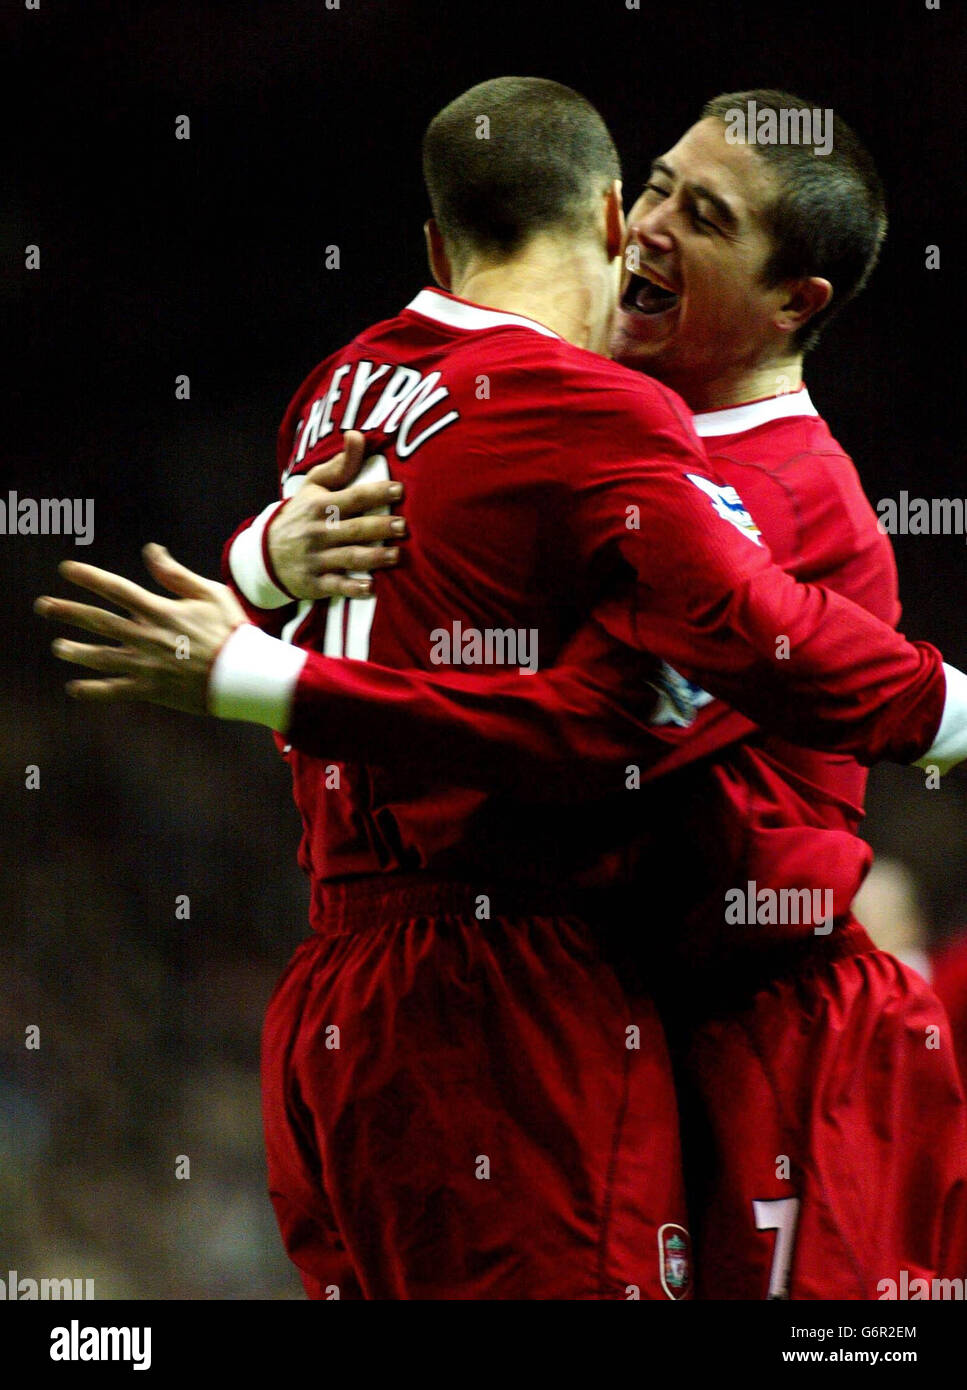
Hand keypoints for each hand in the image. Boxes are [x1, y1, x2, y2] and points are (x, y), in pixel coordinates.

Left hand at [35, 544, 247, 714]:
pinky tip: (74, 689)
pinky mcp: (151, 690)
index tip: (66, 569)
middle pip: (98, 622)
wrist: (244, 675)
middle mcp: (147, 636)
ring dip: (76, 651)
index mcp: (159, 611)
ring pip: (101, 657)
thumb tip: (151, 550)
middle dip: (68, 612)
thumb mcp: (209, 593)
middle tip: (42, 606)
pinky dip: (93, 691)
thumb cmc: (232, 631)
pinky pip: (115, 691)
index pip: (116, 589)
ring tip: (58, 647)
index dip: (89, 577)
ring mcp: (146, 665)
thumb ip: (176, 574)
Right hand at [268, 430, 404, 599]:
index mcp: (319, 505)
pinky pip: (335, 586)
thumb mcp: (314, 487)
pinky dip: (351, 588)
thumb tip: (358, 435)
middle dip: (379, 527)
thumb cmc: (301, 515)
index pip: (352, 497)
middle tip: (404, 526)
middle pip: (354, 529)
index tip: (400, 490)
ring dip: (373, 558)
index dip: (376, 493)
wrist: (265, 554)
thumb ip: (340, 465)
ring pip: (348, 557)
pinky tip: (370, 588)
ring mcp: (315, 559)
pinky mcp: (314, 583)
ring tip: (397, 555)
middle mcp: (317, 532)